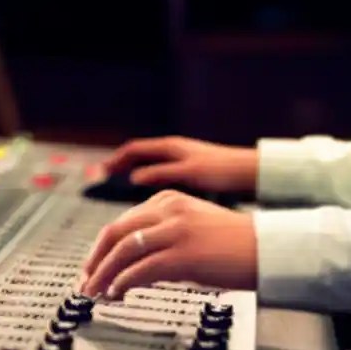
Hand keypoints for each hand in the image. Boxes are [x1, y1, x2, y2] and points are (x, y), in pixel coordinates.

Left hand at [79, 190, 257, 299]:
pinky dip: (123, 283)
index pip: (122, 222)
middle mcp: (168, 210)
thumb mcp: (193, 226)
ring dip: (104, 275)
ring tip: (95, 292)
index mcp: (168, 199)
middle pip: (115, 233)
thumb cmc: (234, 243)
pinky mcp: (182, 254)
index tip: (93, 266)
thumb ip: (164, 234)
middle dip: (95, 260)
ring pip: (123, 252)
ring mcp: (175, 230)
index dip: (101, 247)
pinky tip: (117, 294)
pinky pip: (140, 270)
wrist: (267, 247)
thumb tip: (134, 265)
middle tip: (85, 281)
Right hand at [97, 136, 260, 193]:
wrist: (251, 173)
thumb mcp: (190, 172)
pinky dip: (149, 185)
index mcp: (171, 147)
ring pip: (149, 167)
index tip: (99, 171)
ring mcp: (181, 162)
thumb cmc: (224, 170)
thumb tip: (133, 177)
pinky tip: (147, 202)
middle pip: (138, 157)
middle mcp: (174, 151)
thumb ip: (161, 173)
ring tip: (119, 193)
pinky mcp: (189, 174)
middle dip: (119, 167)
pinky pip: (160, 177)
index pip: (134, 150)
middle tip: (102, 182)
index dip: (115, 160)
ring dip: (133, 177)